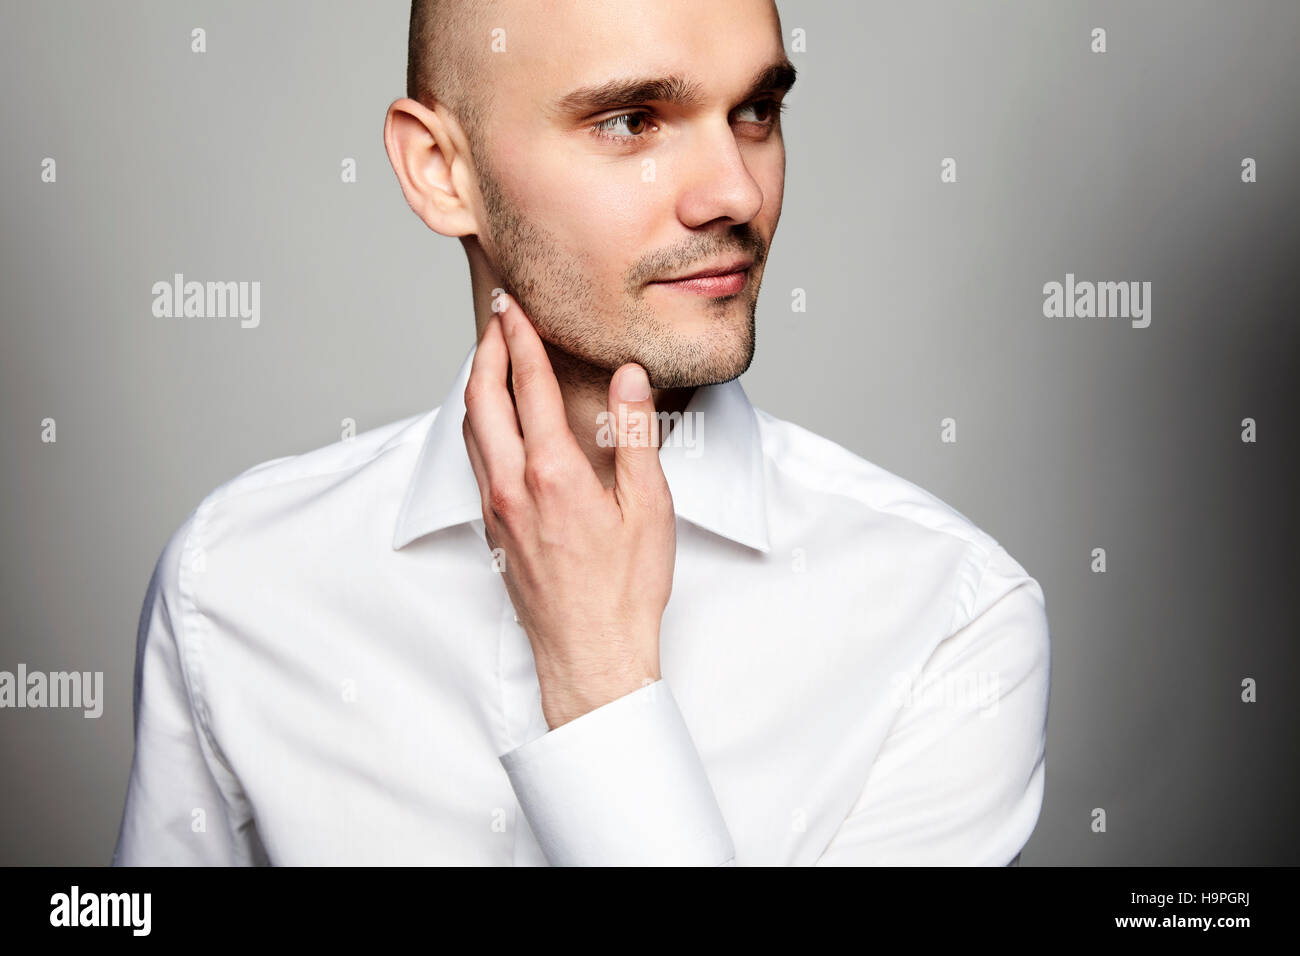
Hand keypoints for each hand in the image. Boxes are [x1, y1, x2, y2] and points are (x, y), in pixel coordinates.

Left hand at [462, 292, 675, 728]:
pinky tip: (493, 420)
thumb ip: (635, 436)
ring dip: (476, 385)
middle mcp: (512, 487)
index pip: (528, 387)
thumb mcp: (649, 508)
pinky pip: (475, 460)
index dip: (520, 340)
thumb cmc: (625, 591)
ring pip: (471, 430)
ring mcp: (496, 510)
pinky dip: (479, 423)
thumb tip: (628, 379)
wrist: (589, 655)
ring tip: (489, 356)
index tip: (513, 307)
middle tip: (495, 317)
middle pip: (482, 400)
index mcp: (553, 475)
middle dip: (486, 350)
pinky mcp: (492, 531)